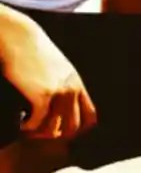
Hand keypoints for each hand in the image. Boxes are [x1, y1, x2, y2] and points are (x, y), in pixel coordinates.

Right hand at [1, 22, 96, 140]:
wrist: (19, 37)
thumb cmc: (31, 50)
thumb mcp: (55, 67)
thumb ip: (60, 82)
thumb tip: (53, 101)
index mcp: (77, 83)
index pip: (90, 116)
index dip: (77, 128)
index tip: (60, 130)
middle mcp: (72, 89)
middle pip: (74, 127)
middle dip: (57, 135)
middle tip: (40, 133)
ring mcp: (59, 93)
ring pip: (55, 129)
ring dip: (39, 134)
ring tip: (27, 130)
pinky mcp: (42, 95)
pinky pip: (38, 123)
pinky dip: (28, 128)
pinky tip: (20, 123)